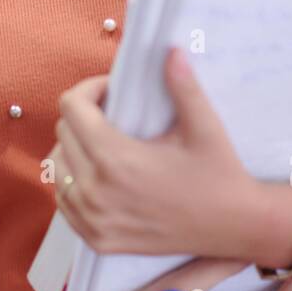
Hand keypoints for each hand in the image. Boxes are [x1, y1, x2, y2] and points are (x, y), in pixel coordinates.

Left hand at [50, 47, 262, 256]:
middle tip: (113, 114)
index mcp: (116, 159)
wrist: (235, 228)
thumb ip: (183, 86)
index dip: (89, 90)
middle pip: (62, 134)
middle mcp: (96, 192)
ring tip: (104, 142)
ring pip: (56, 168)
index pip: (71, 108)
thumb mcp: (204, 126)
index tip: (112, 91)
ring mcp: (93, 220)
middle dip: (83, 115)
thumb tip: (170, 50)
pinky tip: (99, 174)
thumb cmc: (220, 175)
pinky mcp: (98, 240)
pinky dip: (73, 183)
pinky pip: (64, 202)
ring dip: (73, 149)